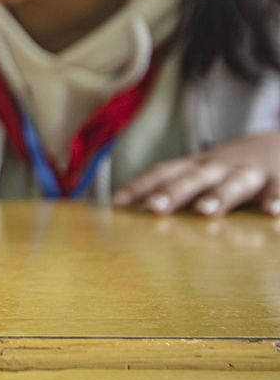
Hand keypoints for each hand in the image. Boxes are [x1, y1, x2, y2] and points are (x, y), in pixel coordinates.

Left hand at [113, 131, 279, 216]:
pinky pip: (278, 189)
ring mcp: (250, 172)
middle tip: (153, 208)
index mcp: (195, 166)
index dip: (139, 186)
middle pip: (192, 178)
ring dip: (219, 195)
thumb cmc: (233, 167)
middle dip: (172, 192)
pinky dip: (276, 199)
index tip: (115, 204)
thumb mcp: (203, 172)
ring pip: (233, 183)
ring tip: (206, 211)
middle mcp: (219, 167)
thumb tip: (135, 210)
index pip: (162, 172)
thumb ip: (178, 189)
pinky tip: (271, 212)